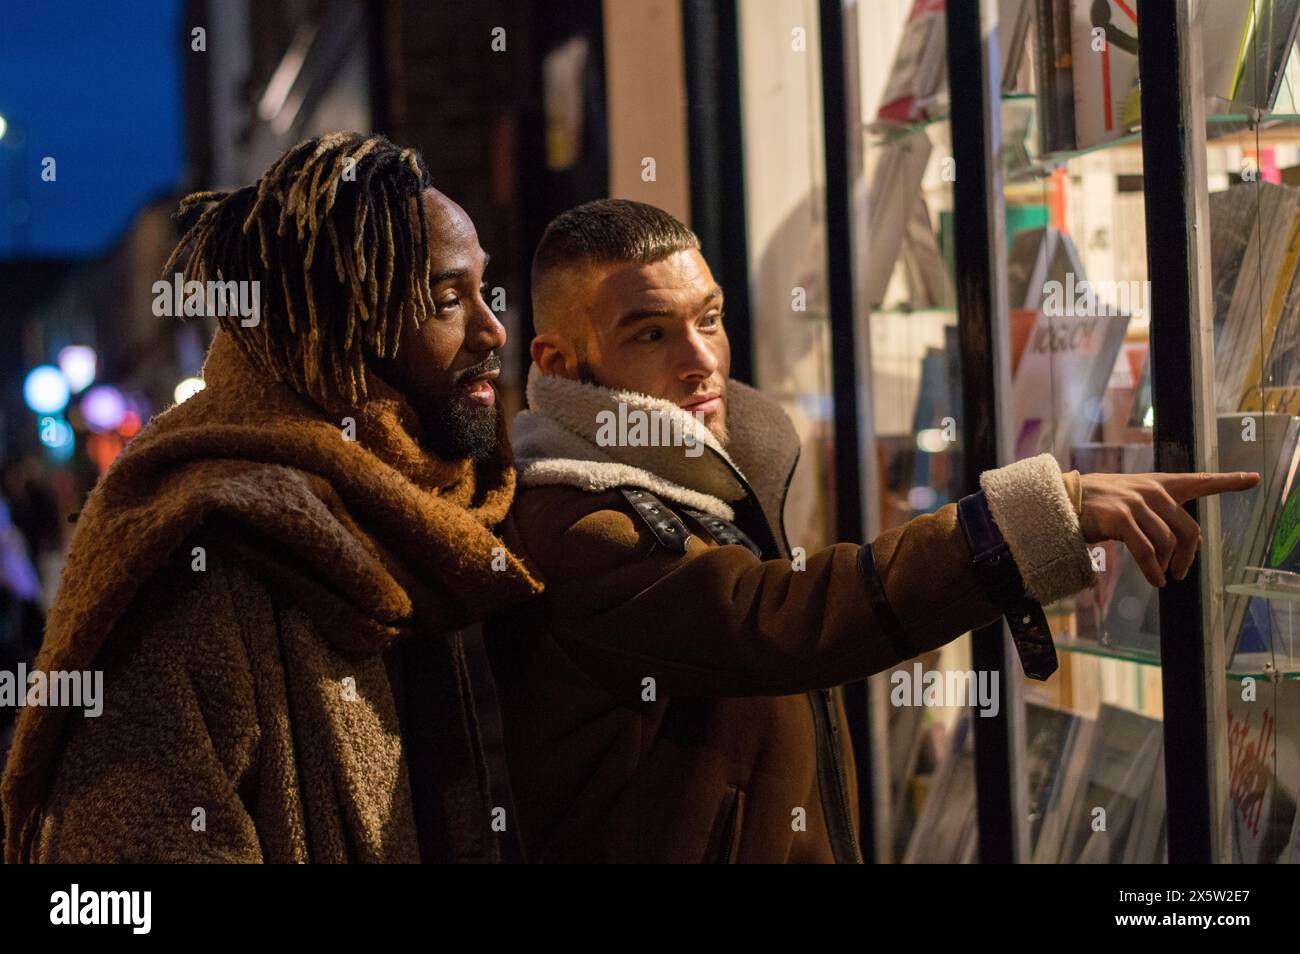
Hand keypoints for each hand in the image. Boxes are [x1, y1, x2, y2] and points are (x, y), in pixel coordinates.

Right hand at [1078, 471, 1260, 587]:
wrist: (1063, 501)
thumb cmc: (1097, 504)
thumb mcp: (1131, 500)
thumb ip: (1157, 513)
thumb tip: (1178, 546)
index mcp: (1159, 484)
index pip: (1199, 480)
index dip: (1228, 480)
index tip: (1254, 479)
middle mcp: (1152, 490)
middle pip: (1188, 529)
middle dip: (1189, 556)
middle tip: (1181, 573)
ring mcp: (1136, 503)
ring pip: (1167, 543)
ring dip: (1167, 565)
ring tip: (1162, 577)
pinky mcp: (1121, 518)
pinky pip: (1146, 551)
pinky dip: (1152, 570)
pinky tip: (1154, 579)